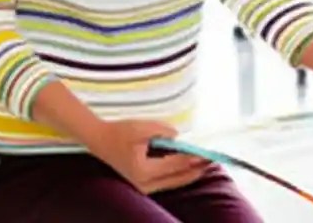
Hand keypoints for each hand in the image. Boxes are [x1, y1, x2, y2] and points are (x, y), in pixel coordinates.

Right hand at [85, 119, 208, 193]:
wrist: (99, 140)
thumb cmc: (119, 132)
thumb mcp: (142, 128)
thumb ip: (163, 132)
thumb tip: (178, 138)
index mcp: (143, 170)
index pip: (175, 165)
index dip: (192, 159)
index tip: (207, 154)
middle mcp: (143, 182)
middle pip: (176, 179)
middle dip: (195, 170)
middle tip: (212, 161)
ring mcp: (142, 185)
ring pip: (172, 183)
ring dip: (189, 174)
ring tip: (205, 165)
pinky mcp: (142, 183)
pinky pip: (166, 181)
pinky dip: (178, 175)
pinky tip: (189, 168)